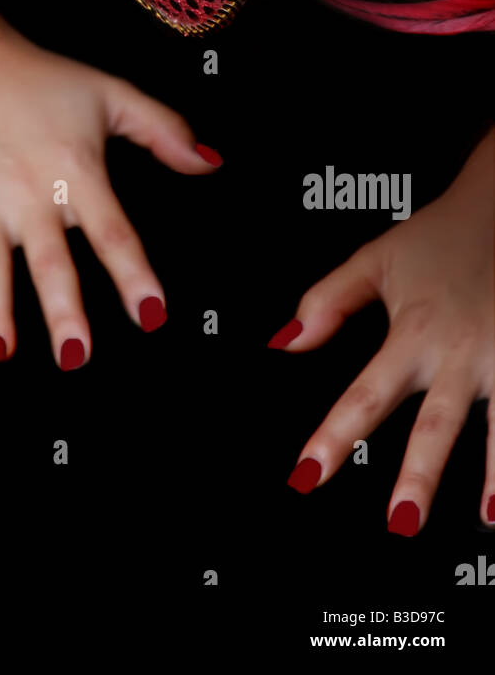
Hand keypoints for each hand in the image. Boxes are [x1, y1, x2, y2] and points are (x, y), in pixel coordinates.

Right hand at [0, 29, 220, 366]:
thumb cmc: (41, 80)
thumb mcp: (112, 95)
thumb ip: (164, 130)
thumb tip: (211, 163)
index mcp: (77, 176)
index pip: (113, 233)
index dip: (133, 274)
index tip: (152, 315)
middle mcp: (29, 197)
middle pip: (50, 262)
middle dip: (63, 310)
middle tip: (75, 357)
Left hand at [270, 130, 494, 532]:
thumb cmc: (440, 238)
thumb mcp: (375, 260)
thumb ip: (328, 302)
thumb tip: (284, 341)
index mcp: (413, 332)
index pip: (364, 395)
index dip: (333, 436)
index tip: (307, 474)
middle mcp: (459, 352)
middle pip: (435, 422)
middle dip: (419, 474)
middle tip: (400, 520)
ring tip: (488, 517)